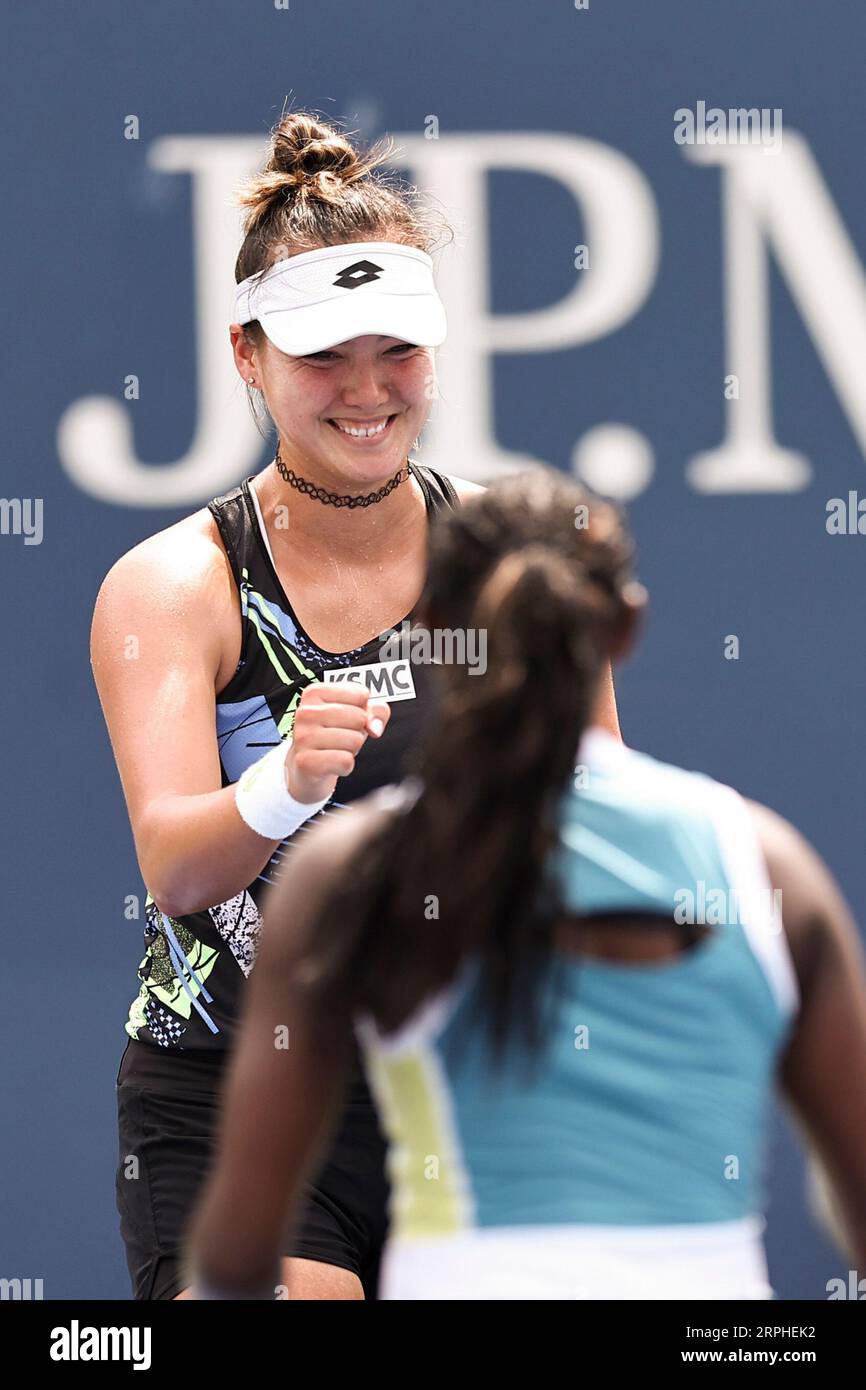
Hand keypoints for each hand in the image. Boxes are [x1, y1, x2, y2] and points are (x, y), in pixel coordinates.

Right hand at [284, 682, 391, 803]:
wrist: (307, 766)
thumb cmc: (332, 734)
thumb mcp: (357, 714)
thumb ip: (377, 711)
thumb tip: (375, 728)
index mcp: (315, 692)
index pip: (361, 695)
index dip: (363, 710)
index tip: (347, 718)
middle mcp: (305, 712)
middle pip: (360, 718)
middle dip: (358, 731)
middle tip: (341, 737)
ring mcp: (303, 737)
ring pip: (355, 740)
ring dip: (352, 749)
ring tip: (335, 749)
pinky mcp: (306, 761)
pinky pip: (345, 761)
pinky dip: (346, 766)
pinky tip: (332, 764)